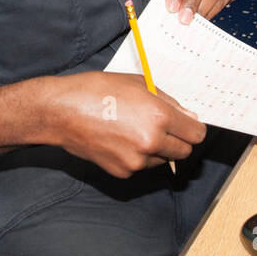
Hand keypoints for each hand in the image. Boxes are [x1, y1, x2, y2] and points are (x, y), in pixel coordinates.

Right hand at [45, 72, 205, 177]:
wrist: (61, 112)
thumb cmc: (96, 90)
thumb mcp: (137, 83)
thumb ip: (167, 101)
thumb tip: (188, 116)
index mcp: (158, 116)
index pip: (196, 133)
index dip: (193, 128)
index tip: (187, 124)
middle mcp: (151, 142)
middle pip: (184, 151)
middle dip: (179, 139)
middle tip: (163, 126)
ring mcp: (136, 161)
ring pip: (163, 160)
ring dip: (158, 149)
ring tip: (134, 129)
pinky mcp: (122, 172)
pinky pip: (142, 166)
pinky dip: (138, 156)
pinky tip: (121, 139)